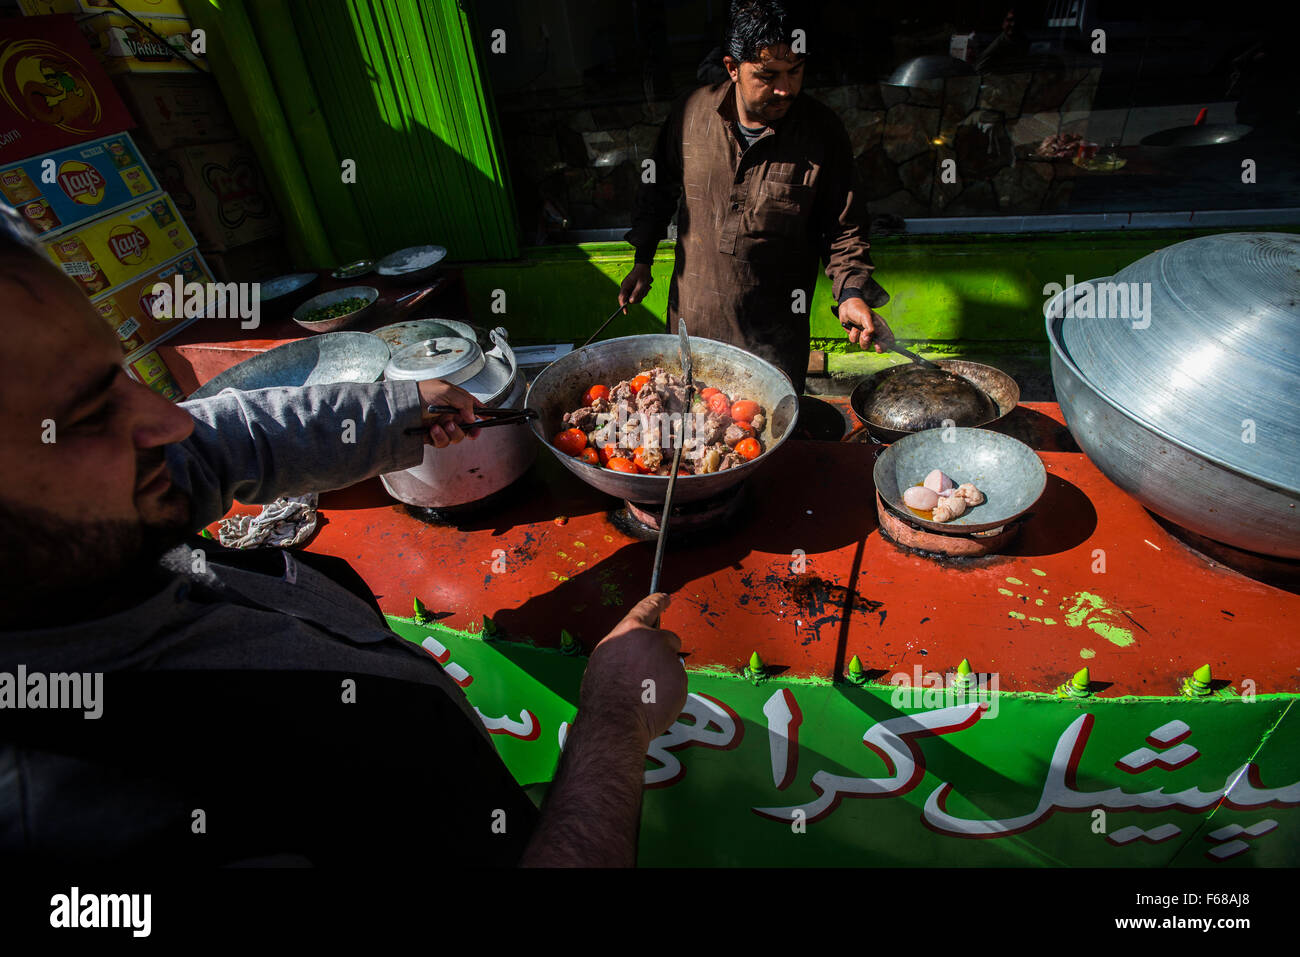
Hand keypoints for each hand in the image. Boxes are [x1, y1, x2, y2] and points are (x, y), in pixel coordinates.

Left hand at [417, 378, 481, 447]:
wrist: (401, 405)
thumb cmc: (421, 392)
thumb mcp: (446, 390)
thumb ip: (464, 402)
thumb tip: (473, 416)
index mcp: (455, 400)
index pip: (474, 408)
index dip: (482, 414)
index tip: (488, 419)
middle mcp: (450, 414)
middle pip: (469, 427)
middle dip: (471, 430)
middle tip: (472, 431)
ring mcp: (442, 426)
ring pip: (457, 437)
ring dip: (452, 433)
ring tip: (443, 425)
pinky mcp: (433, 436)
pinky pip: (443, 442)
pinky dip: (439, 437)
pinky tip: (433, 429)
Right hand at [579, 593, 686, 742]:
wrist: (615, 720)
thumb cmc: (602, 693)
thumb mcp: (604, 658)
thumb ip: (623, 647)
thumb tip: (632, 652)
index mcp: (630, 631)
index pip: (648, 608)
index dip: (658, 601)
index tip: (666, 598)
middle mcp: (653, 641)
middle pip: (668, 639)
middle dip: (663, 652)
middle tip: (648, 673)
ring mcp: (670, 661)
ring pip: (672, 665)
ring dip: (663, 675)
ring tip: (644, 694)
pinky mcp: (681, 682)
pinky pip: (676, 685)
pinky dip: (668, 693)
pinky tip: (652, 703)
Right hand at [618, 264, 652, 308]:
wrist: (644, 266)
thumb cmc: (643, 274)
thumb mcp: (641, 284)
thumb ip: (636, 293)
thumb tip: (631, 302)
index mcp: (625, 286)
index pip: (621, 298)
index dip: (623, 306)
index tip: (625, 312)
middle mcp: (626, 288)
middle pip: (630, 299)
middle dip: (639, 297)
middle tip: (645, 291)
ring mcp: (629, 288)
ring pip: (635, 298)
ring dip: (642, 294)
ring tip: (647, 286)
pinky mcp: (633, 288)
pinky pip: (638, 295)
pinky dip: (643, 292)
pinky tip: (646, 286)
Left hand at [839, 298, 889, 353]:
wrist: (846, 307)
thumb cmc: (859, 309)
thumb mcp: (866, 316)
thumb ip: (869, 327)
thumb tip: (868, 337)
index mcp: (881, 327)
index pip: (889, 339)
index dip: (887, 344)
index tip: (880, 345)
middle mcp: (874, 333)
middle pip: (880, 346)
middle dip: (876, 346)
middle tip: (873, 344)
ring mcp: (865, 335)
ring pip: (865, 345)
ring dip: (861, 339)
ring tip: (857, 329)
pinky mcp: (856, 336)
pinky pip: (854, 341)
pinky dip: (853, 335)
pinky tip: (852, 328)